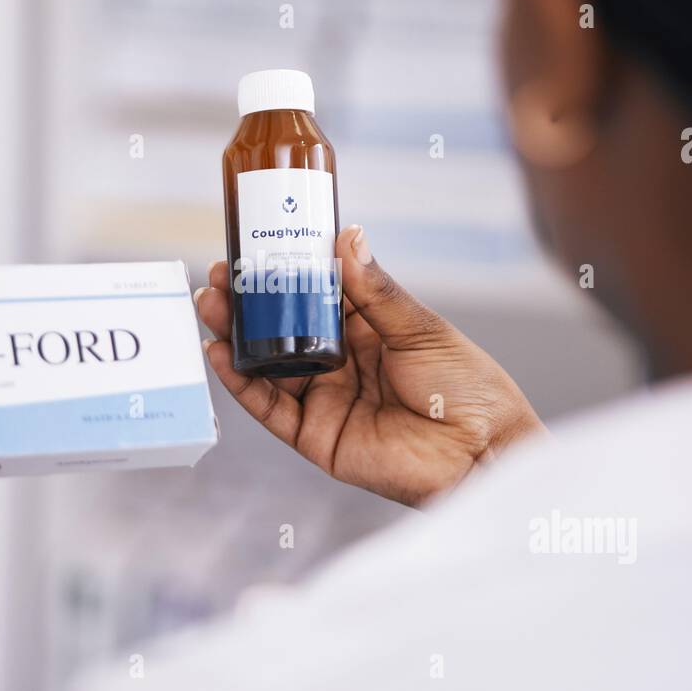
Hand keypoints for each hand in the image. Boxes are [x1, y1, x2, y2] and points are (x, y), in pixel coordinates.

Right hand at [195, 225, 543, 506]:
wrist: (481, 453)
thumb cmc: (465, 388)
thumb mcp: (420, 329)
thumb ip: (375, 291)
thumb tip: (346, 237)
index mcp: (367, 329)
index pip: (313, 295)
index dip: (282, 271)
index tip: (253, 243)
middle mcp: (339, 362)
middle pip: (280, 329)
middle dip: (246, 302)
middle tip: (219, 273)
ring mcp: (324, 399)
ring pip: (266, 365)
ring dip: (234, 336)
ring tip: (210, 303)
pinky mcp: (315, 435)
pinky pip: (269, 408)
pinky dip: (241, 382)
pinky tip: (221, 354)